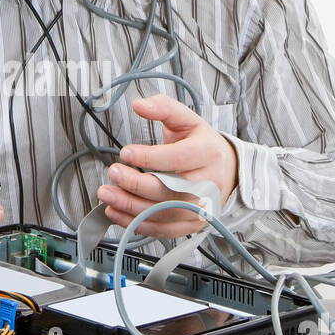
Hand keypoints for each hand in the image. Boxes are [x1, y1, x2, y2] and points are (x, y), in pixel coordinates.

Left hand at [96, 94, 238, 238]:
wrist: (227, 171)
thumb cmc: (202, 144)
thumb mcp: (187, 120)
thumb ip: (163, 108)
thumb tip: (139, 104)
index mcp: (208, 153)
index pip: (178, 158)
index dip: (150, 158)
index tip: (125, 152)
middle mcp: (208, 184)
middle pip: (169, 190)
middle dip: (135, 184)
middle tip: (112, 173)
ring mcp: (200, 208)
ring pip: (163, 213)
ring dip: (130, 206)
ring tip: (107, 194)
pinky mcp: (191, 225)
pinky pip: (162, 230)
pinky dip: (136, 223)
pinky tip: (116, 211)